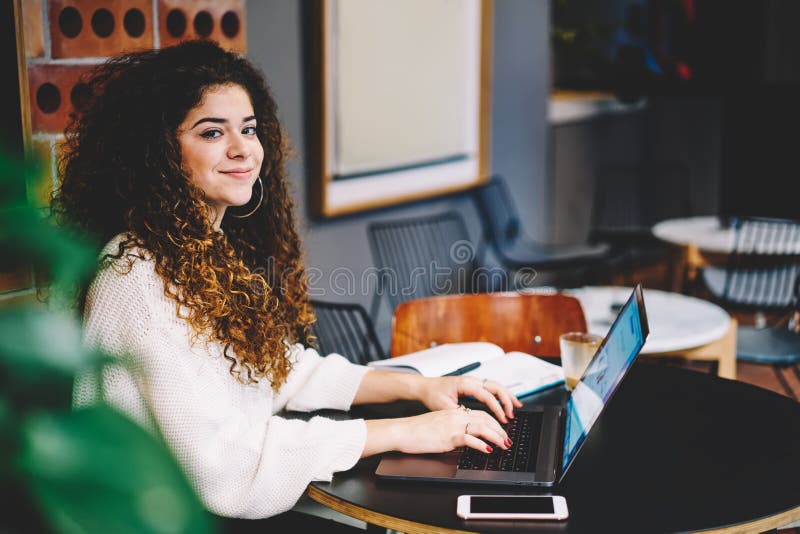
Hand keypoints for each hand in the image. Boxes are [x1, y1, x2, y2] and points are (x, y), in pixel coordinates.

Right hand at [363, 406, 511, 456]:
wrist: (403, 431)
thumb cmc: (417, 430)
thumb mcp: (438, 425)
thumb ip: (452, 428)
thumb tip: (464, 437)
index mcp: (454, 413)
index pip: (480, 414)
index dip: (494, 422)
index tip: (501, 430)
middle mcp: (456, 416)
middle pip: (485, 419)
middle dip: (500, 430)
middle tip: (508, 440)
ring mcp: (453, 425)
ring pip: (482, 427)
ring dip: (496, 436)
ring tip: (503, 445)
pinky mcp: (449, 436)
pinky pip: (471, 439)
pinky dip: (482, 445)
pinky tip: (487, 450)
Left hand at [416, 375, 522, 422]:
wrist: (425, 387)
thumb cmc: (433, 395)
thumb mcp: (445, 407)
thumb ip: (461, 413)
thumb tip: (474, 421)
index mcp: (465, 384)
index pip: (487, 395)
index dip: (497, 408)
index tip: (503, 419)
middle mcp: (471, 380)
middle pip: (496, 386)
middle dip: (507, 400)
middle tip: (512, 414)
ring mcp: (473, 381)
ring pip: (496, 385)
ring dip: (507, 396)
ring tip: (516, 407)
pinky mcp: (473, 384)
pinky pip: (491, 387)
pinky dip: (501, 394)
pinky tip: (506, 402)